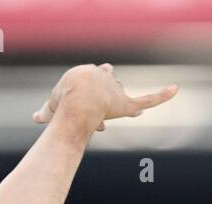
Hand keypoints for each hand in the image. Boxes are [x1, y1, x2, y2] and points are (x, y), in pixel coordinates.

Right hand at [33, 63, 176, 132]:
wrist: (76, 102)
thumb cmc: (61, 104)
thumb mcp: (50, 108)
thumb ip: (46, 113)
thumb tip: (35, 118)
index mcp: (86, 77)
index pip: (91, 80)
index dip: (88, 92)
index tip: (84, 101)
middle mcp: (103, 80)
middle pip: (108, 82)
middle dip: (105, 92)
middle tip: (98, 105)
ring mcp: (116, 92)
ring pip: (121, 94)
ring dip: (118, 103)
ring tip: (113, 111)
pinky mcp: (127, 105)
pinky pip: (148, 100)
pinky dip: (163, 95)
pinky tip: (176, 89)